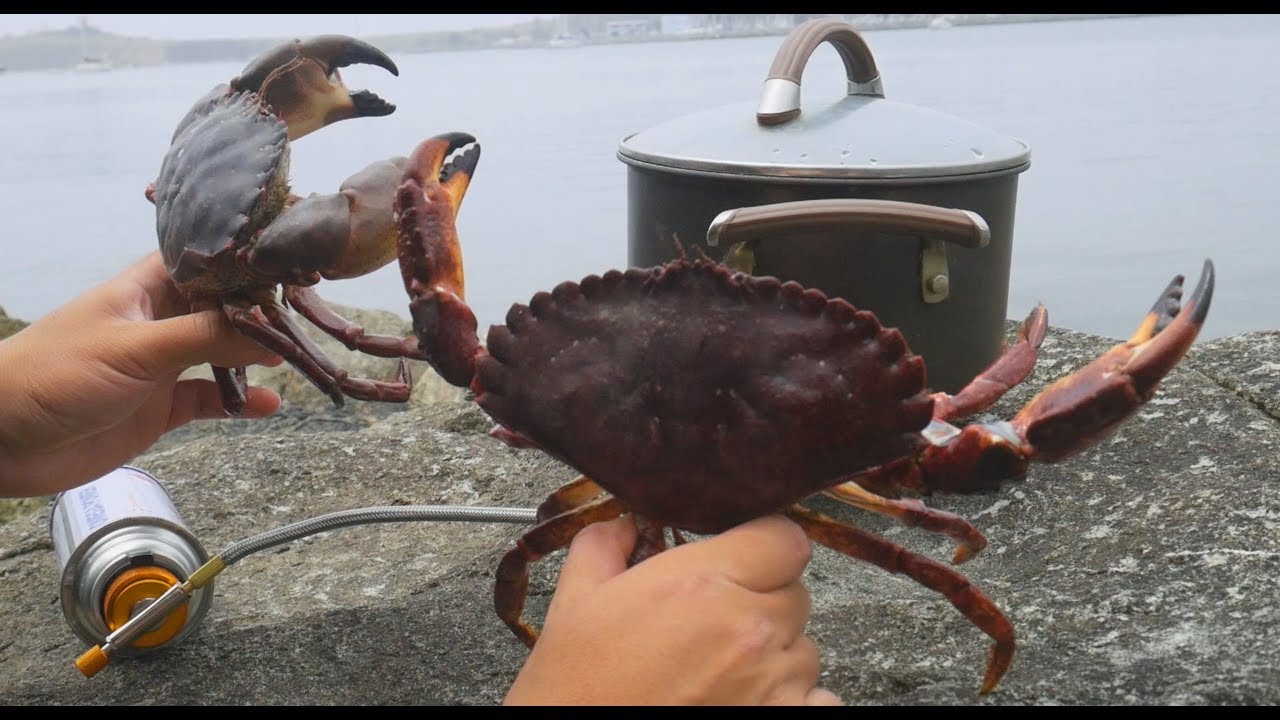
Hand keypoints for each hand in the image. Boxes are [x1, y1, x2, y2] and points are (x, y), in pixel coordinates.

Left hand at [0, 251, 281, 496]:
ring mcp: (161, 367)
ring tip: (294, 359)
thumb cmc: (53, 375)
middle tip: (306, 319)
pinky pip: (211, 399)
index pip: (204, 263)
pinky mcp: (161, 409)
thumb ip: (202, 338)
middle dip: (260, 314)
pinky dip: (240, 402)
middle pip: (222, 310)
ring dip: (255, 358)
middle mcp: (158, 324)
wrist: (2, 439)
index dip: (243, 262)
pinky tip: (267, 404)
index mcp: (144, 291)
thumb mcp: (134, 348)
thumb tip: (266, 331)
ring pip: (222, 355)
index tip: (290, 266)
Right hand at [503, 514, 842, 705]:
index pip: (786, 538)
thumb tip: (627, 526)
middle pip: (796, 592)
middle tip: (718, 620)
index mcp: (703, 582)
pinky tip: (752, 700)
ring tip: (722, 669)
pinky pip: (821, 699)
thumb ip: (607, 544)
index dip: (765, 545)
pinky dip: (796, 699)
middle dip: (763, 600)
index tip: (744, 557)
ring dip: (774, 653)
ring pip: (804, 649)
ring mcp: (770, 684)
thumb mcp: (575, 600)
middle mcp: (748, 629)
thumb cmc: (575, 688)